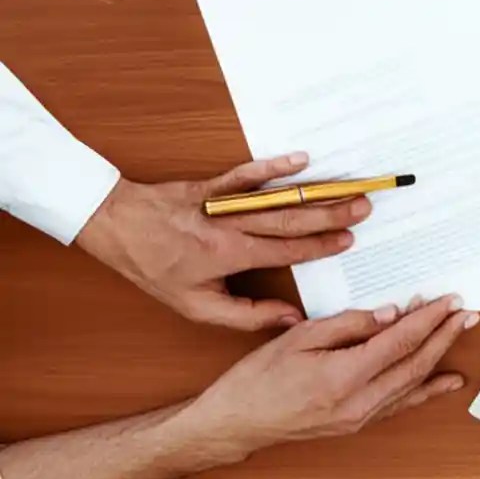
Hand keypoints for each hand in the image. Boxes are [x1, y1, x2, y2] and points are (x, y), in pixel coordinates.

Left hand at [77, 152, 369, 330]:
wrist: (114, 226)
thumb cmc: (153, 267)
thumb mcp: (195, 306)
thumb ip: (245, 315)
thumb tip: (288, 318)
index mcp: (229, 255)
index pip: (286, 250)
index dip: (320, 246)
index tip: (349, 241)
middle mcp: (230, 225)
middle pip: (290, 219)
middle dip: (331, 214)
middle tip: (365, 207)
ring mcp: (222, 201)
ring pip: (277, 197)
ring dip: (315, 192)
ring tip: (347, 186)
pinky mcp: (212, 183)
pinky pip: (247, 172)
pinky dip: (274, 166)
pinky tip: (301, 160)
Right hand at [176, 295, 477, 461]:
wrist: (237, 422)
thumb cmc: (258, 379)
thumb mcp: (301, 336)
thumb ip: (350, 324)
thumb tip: (391, 314)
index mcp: (342, 376)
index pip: (399, 342)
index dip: (428, 319)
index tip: (448, 302)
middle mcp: (357, 402)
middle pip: (415, 363)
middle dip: (444, 335)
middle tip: (465, 313)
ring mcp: (359, 417)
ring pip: (412, 383)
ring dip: (439, 355)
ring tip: (460, 332)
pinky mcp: (357, 423)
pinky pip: (401, 404)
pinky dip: (427, 390)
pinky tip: (447, 380)